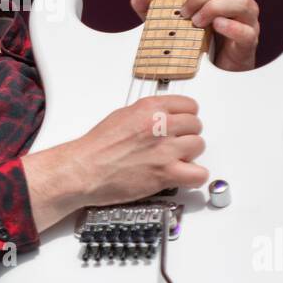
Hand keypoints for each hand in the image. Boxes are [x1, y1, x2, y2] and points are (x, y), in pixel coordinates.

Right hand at [22, 95, 206, 229]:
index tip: (184, 124)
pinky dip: (193, 176)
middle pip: (196, 125)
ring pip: (199, 146)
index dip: (187, 116)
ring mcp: (165, 149)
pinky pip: (198, 173)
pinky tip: (183, 176)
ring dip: (190, 155)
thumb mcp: (122, 116)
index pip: (189, 105)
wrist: (83, 170)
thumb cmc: (96, 147)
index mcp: (150, 108)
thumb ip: (146, 115)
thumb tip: (160, 117)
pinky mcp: (166, 173)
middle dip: (188, 135)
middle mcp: (160, 125)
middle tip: (177, 144)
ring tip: (176, 160)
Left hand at [129, 0, 259, 71]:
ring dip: (214, 8)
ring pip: (242, 3)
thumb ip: (149, 3)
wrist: (202, 74)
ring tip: (196, 22)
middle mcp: (240, 3)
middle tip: (184, 11)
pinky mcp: (247, 44)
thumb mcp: (162, 19)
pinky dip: (230, 27)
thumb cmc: (188, 40)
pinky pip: (246, 32)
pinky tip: (215, 27)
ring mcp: (247, 23)